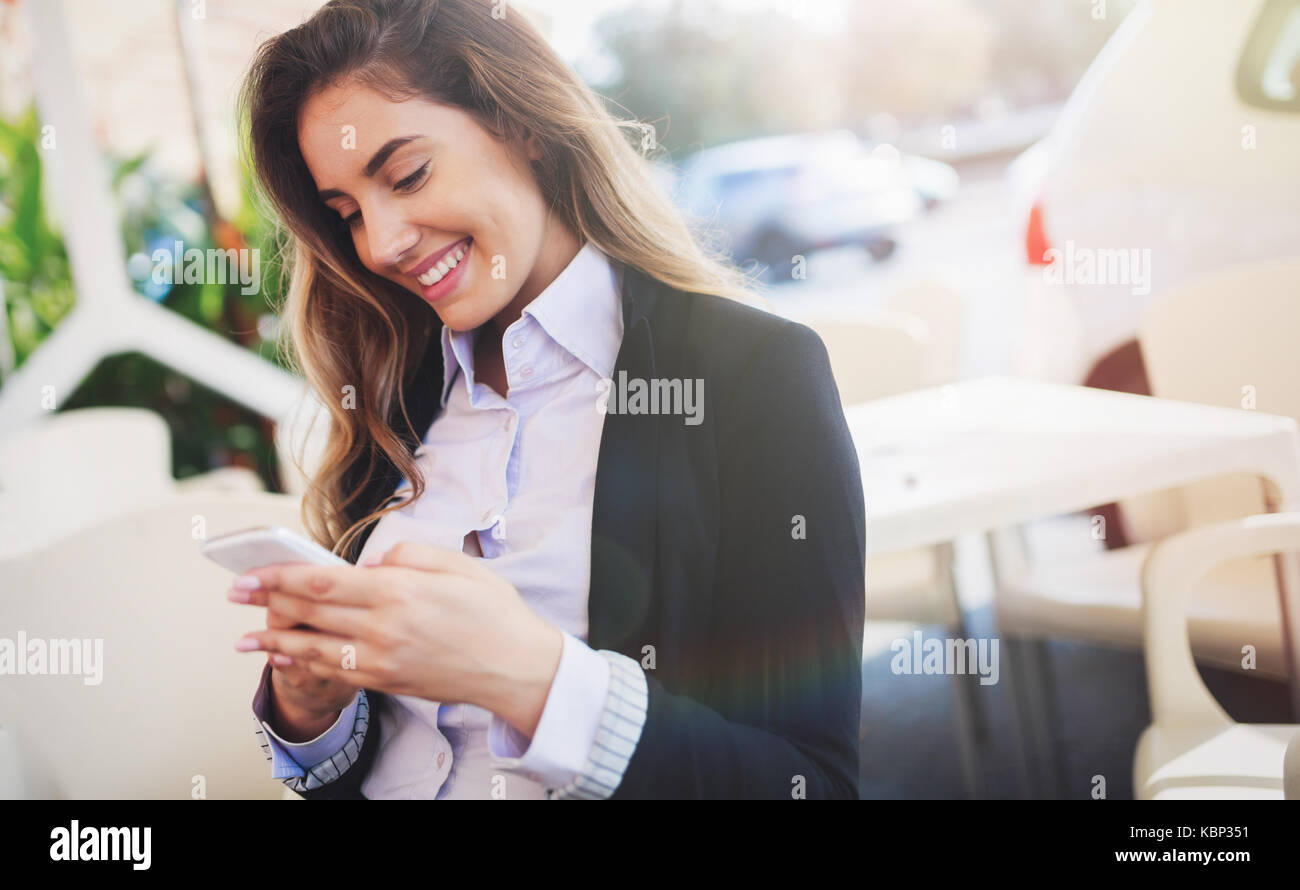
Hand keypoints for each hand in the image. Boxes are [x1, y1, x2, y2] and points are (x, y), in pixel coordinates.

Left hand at [229, 543, 562, 737]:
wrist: (516, 666)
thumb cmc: (493, 610)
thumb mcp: (456, 564)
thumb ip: (407, 556)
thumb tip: (370, 564)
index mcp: (398, 591)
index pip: (321, 581)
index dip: (278, 577)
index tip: (249, 573)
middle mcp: (382, 628)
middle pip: (309, 612)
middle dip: (266, 602)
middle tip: (235, 594)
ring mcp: (382, 660)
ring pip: (313, 648)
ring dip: (273, 641)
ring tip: (244, 637)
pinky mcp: (386, 681)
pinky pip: (333, 673)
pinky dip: (303, 664)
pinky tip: (284, 658)